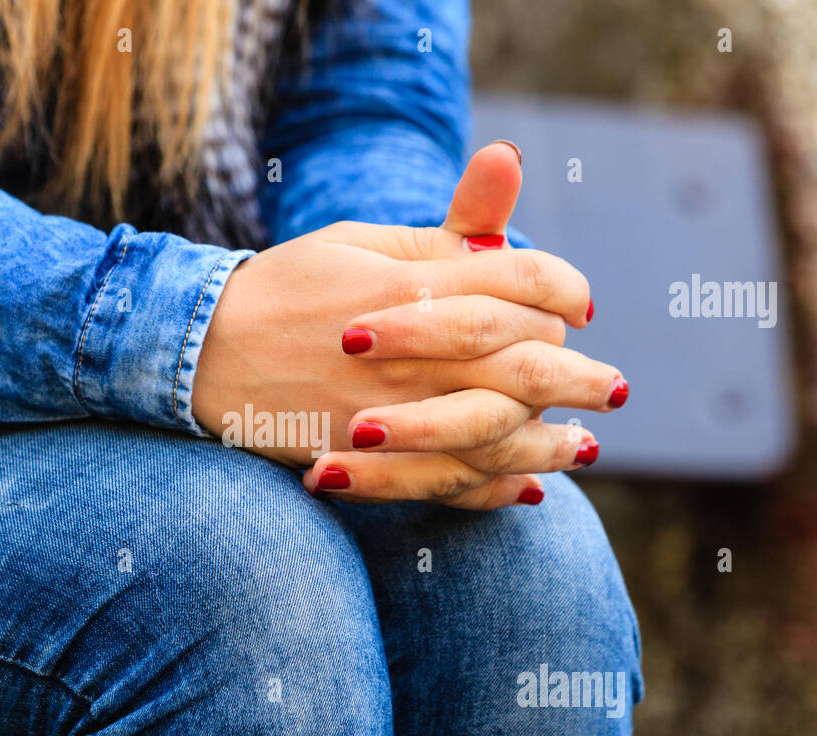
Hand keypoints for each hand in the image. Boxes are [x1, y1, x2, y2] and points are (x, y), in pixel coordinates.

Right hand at [193, 142, 625, 507]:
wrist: (201, 353)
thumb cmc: (285, 288)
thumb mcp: (358, 240)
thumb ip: (442, 228)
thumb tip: (510, 163)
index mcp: (411, 284)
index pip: (523, 279)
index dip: (564, 289)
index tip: (579, 305)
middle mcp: (413, 351)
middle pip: (529, 360)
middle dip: (582, 375)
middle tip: (614, 387)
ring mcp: (392, 412)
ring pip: (501, 431)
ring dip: (553, 441)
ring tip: (584, 446)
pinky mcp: (369, 460)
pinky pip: (446, 484)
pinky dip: (492, 490)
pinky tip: (525, 489)